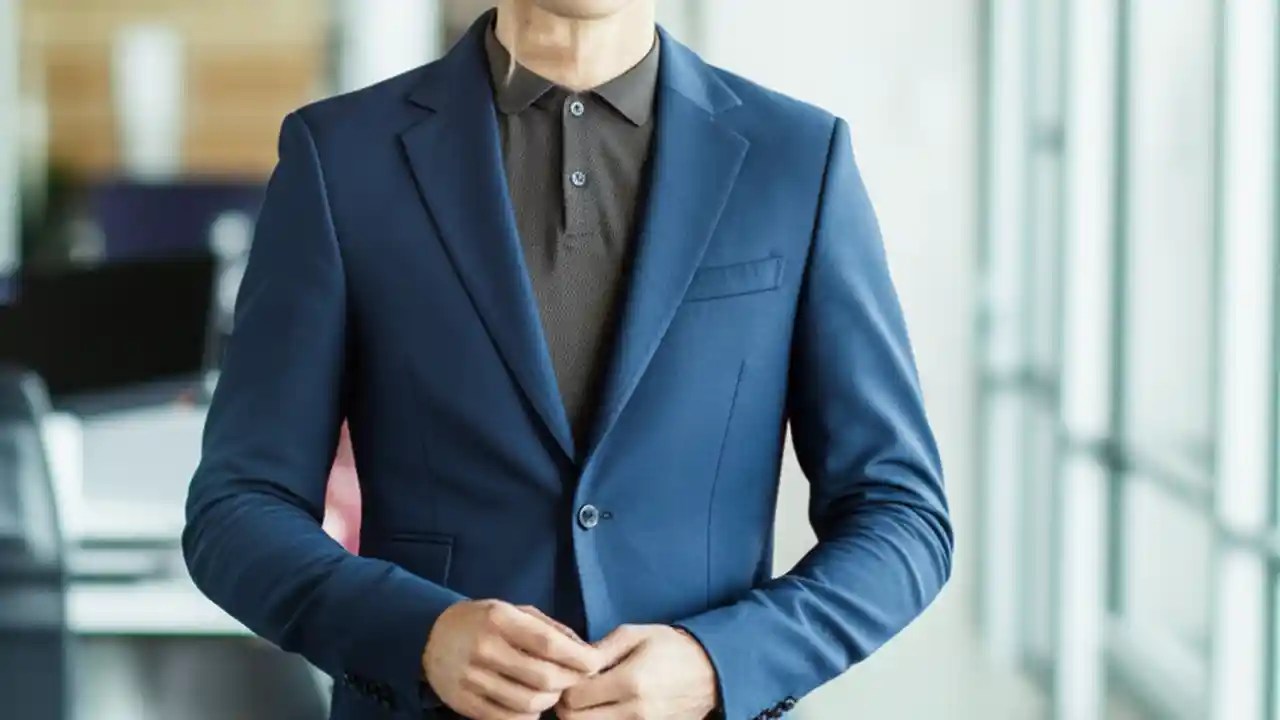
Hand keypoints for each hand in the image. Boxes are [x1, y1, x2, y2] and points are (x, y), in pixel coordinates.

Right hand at [423, 600, 606, 719]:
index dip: (578, 658)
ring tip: (553, 690)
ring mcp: (472, 678)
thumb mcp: (515, 610)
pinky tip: (532, 706)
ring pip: (528, 703)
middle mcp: (484, 648)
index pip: (548, 643)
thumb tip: (586, 652)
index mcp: (499, 619)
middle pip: (542, 678)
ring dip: (550, 701)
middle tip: (577, 679)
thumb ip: (550, 629)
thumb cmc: (484, 621)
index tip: (595, 664)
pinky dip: (528, 717)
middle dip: (569, 682)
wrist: (431, 636)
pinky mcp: (464, 702)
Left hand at [556, 625, 717, 719]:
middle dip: (568, 706)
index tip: (572, 675)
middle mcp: (636, 712)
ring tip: (591, 699)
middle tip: (576, 689)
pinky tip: (607, 708)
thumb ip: (600, 650)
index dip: (565, 686)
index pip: (574, 697)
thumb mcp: (635, 635)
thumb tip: (571, 665)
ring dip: (583, 717)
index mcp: (630, 682)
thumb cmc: (671, 648)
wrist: (711, 672)